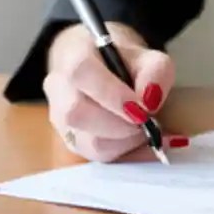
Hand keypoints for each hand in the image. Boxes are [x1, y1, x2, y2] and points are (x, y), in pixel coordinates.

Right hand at [44, 24, 187, 162]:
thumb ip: (154, 73)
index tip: (141, 108)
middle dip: (119, 125)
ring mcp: (60, 119)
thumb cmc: (124, 61)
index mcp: (73, 55)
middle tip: (148, 122)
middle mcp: (58, 88)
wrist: (104, 68)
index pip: (81, 72)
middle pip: (76, 114)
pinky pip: (97, 158)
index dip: (111, 94)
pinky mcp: (72, 142)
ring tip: (147, 131)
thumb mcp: (147, 56)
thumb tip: (150, 103)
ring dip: (124, 142)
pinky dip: (127, 155)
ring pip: (86, 142)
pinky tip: (146, 147)